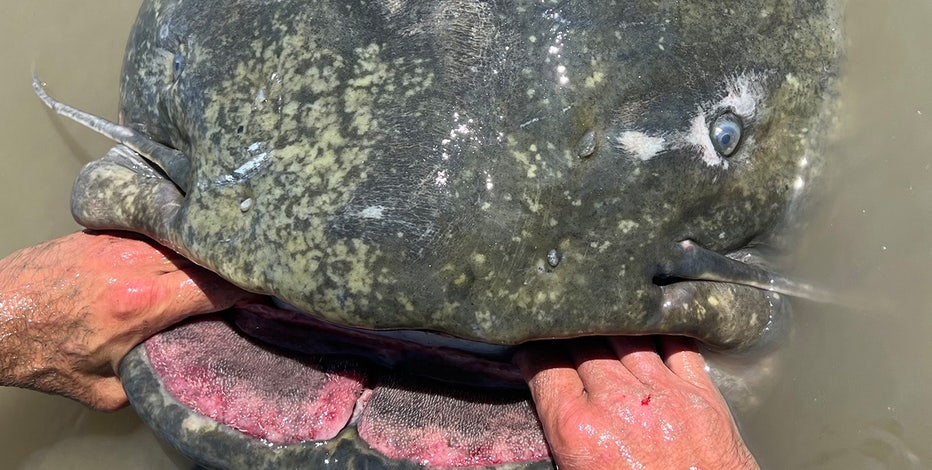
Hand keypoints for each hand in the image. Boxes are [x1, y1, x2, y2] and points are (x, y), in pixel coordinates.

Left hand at [0, 231, 258, 409]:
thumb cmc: (42, 355)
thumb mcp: (103, 390)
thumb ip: (149, 377)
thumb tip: (177, 369)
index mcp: (141, 306)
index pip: (214, 288)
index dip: (244, 290)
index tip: (261, 293)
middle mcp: (135, 267)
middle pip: (204, 258)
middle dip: (230, 267)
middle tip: (250, 276)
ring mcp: (119, 243)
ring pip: (182, 240)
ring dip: (204, 252)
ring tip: (221, 261)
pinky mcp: (104, 233)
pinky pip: (155, 232)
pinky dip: (176, 242)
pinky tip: (184, 250)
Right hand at [515, 336, 757, 469]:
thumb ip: (562, 433)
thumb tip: (548, 401)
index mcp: (580, 431)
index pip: (544, 366)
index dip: (532, 351)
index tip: (530, 348)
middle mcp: (619, 404)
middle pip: (582, 344)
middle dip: (567, 334)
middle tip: (561, 330)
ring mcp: (664, 395)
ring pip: (626, 335)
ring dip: (609, 325)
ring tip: (601, 321)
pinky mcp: (702, 394)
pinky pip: (677, 343)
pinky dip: (660, 332)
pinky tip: (648, 327)